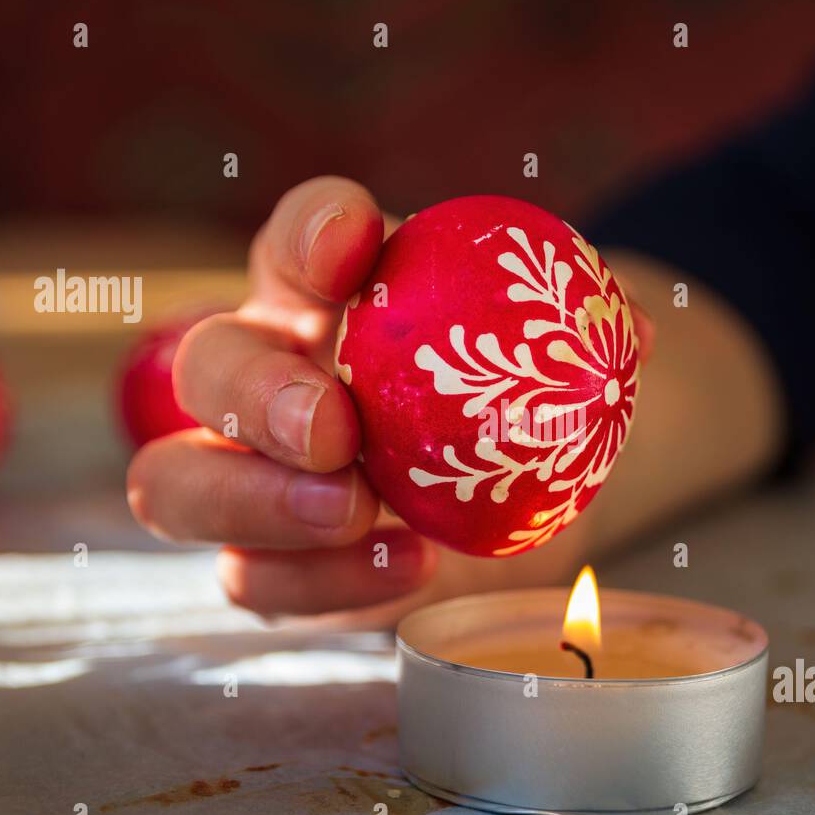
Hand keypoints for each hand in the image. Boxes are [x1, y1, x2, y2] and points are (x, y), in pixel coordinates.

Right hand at [127, 177, 656, 617]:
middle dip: (255, 395)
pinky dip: (317, 582)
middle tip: (334, 430)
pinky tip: (406, 566)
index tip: (353, 239)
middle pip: (204, 368)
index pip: (301, 240)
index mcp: (328, 301)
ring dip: (255, 501)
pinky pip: (251, 583)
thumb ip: (586, 338)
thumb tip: (640, 329)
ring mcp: (250, 479)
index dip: (311, 231)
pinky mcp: (270, 566)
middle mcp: (266, 381)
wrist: (514, 494)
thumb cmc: (521, 401)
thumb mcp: (555, 361)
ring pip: (175, 486)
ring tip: (350, 509)